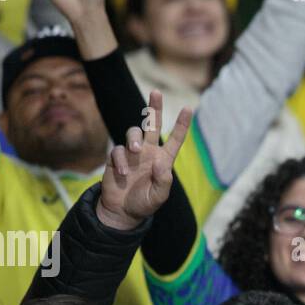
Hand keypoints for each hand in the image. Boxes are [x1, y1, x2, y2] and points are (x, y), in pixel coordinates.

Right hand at [97, 92, 193, 229]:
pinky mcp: (116, 158)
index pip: (175, 139)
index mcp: (163, 160)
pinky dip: (121, 160)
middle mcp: (148, 152)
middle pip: (151, 125)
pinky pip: (118, 151)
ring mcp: (131, 154)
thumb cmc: (144, 203)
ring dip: (134, 139)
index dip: (182, 125)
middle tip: (156, 92)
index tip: (188, 108)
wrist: (122, 211)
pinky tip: (124, 173)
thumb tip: (160, 161)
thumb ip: (163, 181)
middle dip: (154, 108)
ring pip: (133, 133)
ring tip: (135, 151)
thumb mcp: (158, 196)